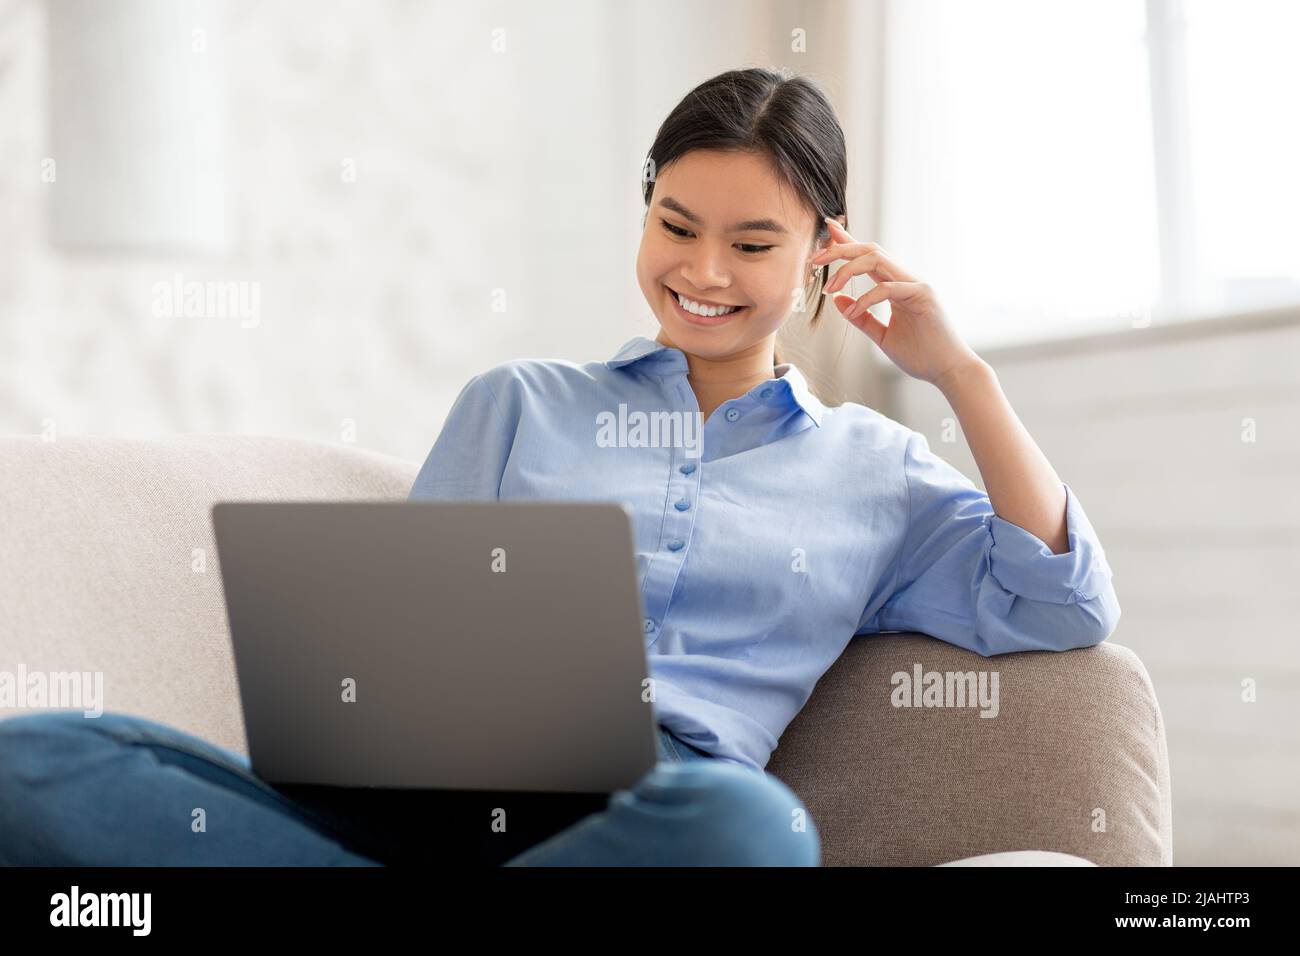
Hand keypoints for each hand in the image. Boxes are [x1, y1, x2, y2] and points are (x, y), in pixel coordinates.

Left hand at [810, 219, 980, 388]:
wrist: (948, 371)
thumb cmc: (920, 355)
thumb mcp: (882, 335)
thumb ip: (860, 317)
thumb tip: (837, 300)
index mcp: (896, 286)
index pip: (868, 257)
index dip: (848, 242)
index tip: (829, 230)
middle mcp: (906, 280)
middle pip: (870, 250)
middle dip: (841, 249)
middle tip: (816, 259)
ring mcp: (916, 285)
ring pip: (877, 259)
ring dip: (848, 269)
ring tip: (829, 288)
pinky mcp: (923, 296)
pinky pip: (888, 288)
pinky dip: (866, 298)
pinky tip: (853, 312)